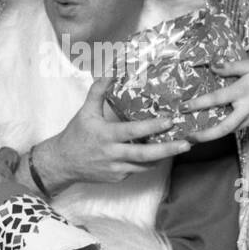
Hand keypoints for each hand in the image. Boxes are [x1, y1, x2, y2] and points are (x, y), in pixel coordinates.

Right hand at [37, 77, 190, 187]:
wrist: (62, 163)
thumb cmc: (75, 135)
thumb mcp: (86, 111)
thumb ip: (98, 91)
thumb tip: (111, 72)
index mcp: (106, 136)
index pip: (133, 132)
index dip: (153, 128)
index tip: (169, 121)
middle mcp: (113, 154)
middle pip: (145, 155)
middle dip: (168, 150)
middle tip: (186, 144)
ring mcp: (117, 169)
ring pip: (145, 166)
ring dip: (163, 157)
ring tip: (180, 147)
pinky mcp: (118, 178)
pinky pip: (138, 170)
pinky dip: (149, 162)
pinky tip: (160, 153)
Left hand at [183, 59, 248, 141]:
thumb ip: (231, 67)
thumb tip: (212, 66)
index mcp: (243, 91)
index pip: (216, 99)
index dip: (198, 104)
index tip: (183, 107)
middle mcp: (247, 108)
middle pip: (222, 128)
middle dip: (204, 135)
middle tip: (188, 138)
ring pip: (230, 130)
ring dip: (213, 134)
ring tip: (196, 134)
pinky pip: (239, 127)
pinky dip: (226, 127)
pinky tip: (216, 125)